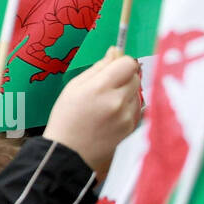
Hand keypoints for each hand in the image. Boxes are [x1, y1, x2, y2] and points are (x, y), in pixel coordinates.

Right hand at [44, 52, 140, 179]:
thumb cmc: (66, 118)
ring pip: (137, 92)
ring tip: (107, 103)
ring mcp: (126, 116)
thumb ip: (98, 67)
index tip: (115, 66)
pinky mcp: (131, 128)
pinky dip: (128, 106)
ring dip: (127, 92)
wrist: (69, 152)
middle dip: (125, 76)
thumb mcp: (74, 87)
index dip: (122, 61)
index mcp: (100, 87)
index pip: (128, 63)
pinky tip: (112, 114)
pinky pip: (136, 108)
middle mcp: (117, 101)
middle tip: (108, 85)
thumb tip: (115, 51)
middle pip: (135, 76)